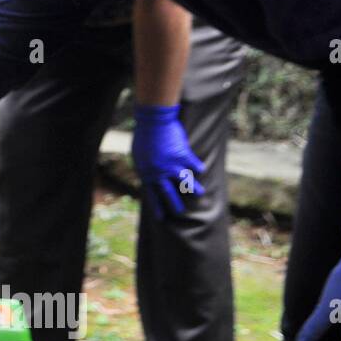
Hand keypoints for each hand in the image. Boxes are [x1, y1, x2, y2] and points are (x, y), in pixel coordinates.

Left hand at [131, 103, 204, 219]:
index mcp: (147, 173)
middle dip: (175, 205)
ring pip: (186, 182)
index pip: (152, 195)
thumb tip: (148, 177)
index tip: (161, 218)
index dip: (157, 206)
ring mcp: (172, 165)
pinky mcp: (183, 156)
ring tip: (201, 194)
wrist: (153, 121)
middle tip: (180, 212)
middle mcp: (160, 173)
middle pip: (169, 193)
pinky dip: (199, 167)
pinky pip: (195, 166)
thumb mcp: (139, 155)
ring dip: (194, 189)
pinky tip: (202, 169)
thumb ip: (145, 168)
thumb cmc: (143, 136)